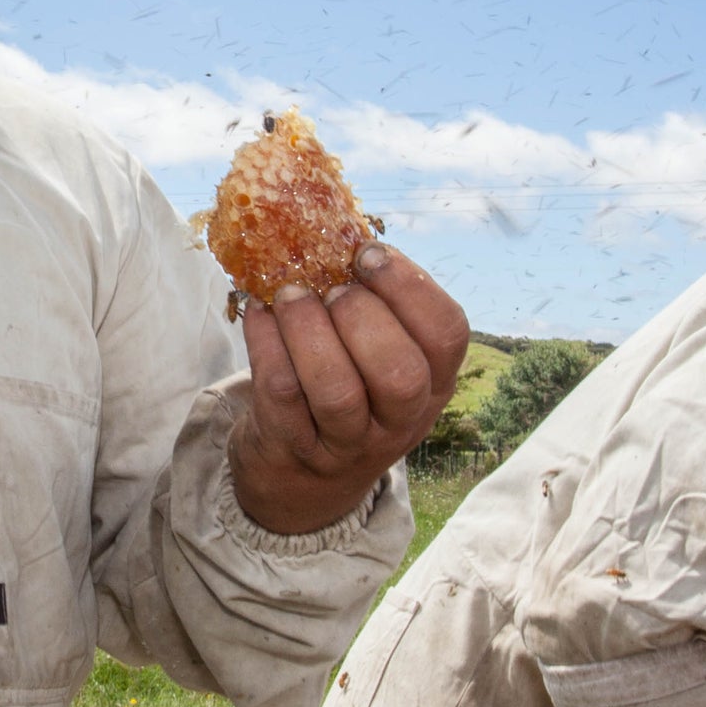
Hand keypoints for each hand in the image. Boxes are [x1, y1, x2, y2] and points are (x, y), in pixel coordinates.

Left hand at [231, 244, 468, 535]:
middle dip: (361, 315)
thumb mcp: (380, 357)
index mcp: (434, 381)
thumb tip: (338, 228)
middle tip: (332, 287)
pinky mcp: (294, 450)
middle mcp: (401, 419)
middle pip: (399, 373)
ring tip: (290, 295)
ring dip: (308, 330)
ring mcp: (348, 443)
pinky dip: (265, 344)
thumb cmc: (349, 390)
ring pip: (336, 390)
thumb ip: (375, 305)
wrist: (304, 477)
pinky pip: (280, 395)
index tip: (368, 254)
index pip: (447, 335)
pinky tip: (258, 313)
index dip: (409, 287)